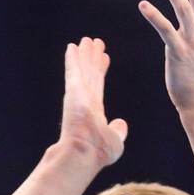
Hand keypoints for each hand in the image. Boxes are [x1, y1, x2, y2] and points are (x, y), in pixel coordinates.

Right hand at [59, 36, 127, 167]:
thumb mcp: (115, 141)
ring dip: (84, 55)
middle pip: (90, 75)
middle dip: (92, 59)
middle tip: (94, 43)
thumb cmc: (98, 152)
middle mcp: (85, 102)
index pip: (98, 87)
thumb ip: (117, 130)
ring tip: (87, 40)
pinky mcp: (73, 91)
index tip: (104, 59)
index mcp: (94, 113)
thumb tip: (121, 123)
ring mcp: (77, 96)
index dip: (101, 72)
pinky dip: (72, 59)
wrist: (84, 153)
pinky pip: (73, 70)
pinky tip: (72, 47)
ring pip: (82, 69)